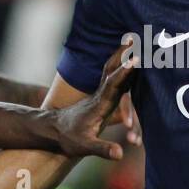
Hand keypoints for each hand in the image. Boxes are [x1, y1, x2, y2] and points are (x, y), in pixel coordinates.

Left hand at [51, 43, 135, 158]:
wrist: (52, 131)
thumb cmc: (68, 139)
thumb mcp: (84, 147)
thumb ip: (102, 149)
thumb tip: (120, 154)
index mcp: (100, 104)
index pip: (114, 85)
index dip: (125, 72)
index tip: (136, 59)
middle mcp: (101, 94)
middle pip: (113, 69)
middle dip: (124, 53)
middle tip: (136, 34)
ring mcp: (100, 93)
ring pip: (112, 68)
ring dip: (122, 53)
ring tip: (132, 37)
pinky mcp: (101, 96)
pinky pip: (113, 75)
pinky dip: (121, 63)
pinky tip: (127, 57)